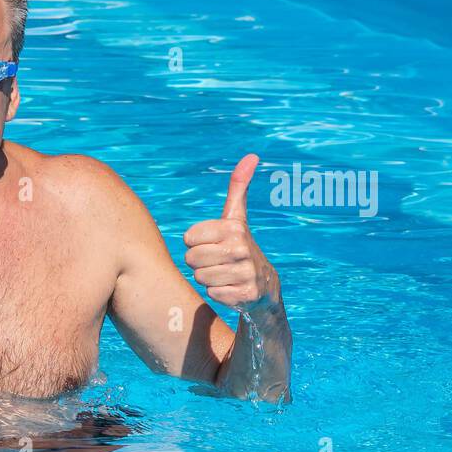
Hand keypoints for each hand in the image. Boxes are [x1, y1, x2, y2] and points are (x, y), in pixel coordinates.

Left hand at [184, 154, 280, 312]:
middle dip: (200, 262)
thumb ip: (239, 187)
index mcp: (234, 228)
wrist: (264, 284)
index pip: (188, 238)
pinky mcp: (243, 295)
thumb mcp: (237, 217)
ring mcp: (243, 273)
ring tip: (224, 273)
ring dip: (208, 278)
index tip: (213, 243)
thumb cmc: (240, 246)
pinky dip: (217, 293)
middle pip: (191, 259)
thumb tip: (251, 156)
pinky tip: (230, 287)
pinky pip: (211, 294)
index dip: (196, 243)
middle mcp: (241, 249)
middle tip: (218, 261)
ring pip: (199, 277)